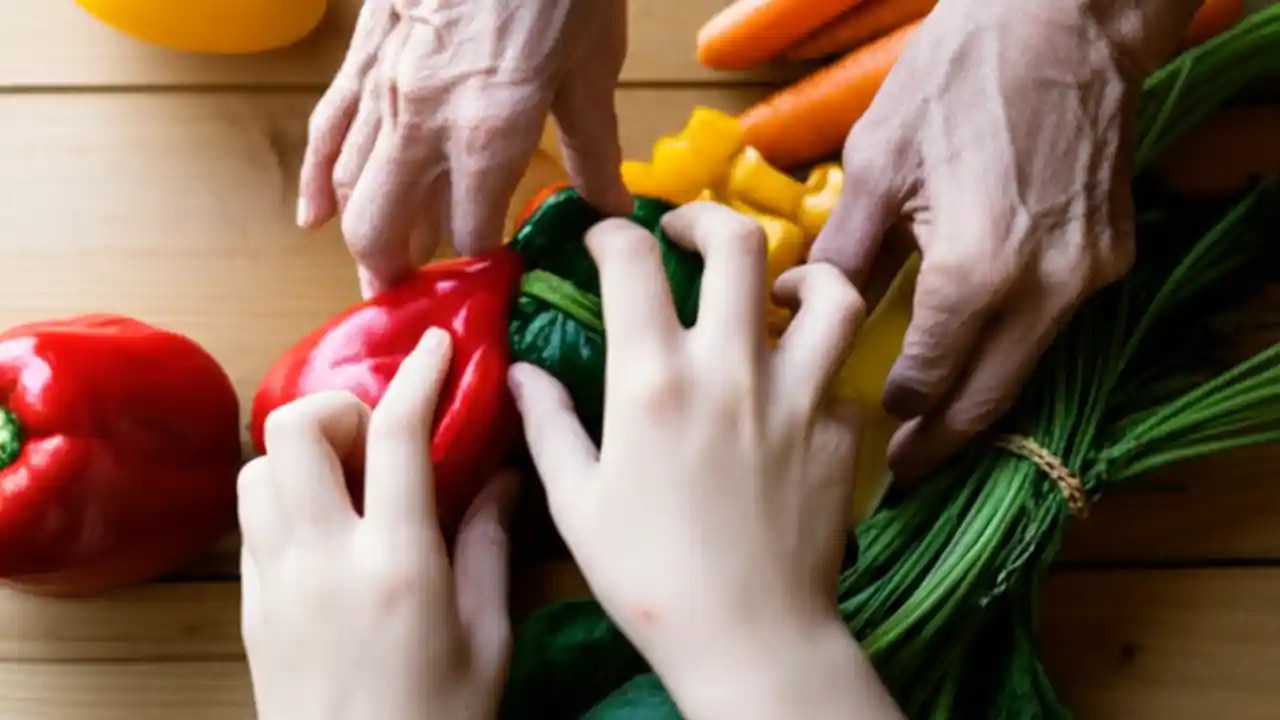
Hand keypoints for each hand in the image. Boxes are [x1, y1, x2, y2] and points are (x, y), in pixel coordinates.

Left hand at [239, 329, 518, 719]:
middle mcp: (324, 557)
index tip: (437, 346)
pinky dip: (283, 498)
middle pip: (292, 430)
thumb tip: (503, 479)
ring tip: (349, 479)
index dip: (419, 374)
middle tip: (378, 436)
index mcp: (397, 562)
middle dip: (336, 407)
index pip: (397, 434)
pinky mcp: (252, 608)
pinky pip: (252, 522)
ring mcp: (276, 581)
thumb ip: (488, 549)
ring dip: (300, 455)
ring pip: (257, 470)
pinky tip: (325, 526)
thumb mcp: (487, 640)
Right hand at [300, 0, 631, 297]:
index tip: (500, 285)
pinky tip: (312, 216)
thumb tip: (609, 208)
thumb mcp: (590, 67)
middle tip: (418, 307)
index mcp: (489, 135)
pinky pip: (329, 130)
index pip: (471, 234)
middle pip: (389, 229)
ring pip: (354, 188)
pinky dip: (319, 177)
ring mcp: (384, 90)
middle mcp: (423, 124)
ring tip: (382, 277)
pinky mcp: (363, 58)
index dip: (484, 267)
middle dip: (401, 276)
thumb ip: (594, 147)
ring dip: (364, 238)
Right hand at [509, 203, 901, 718]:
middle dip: (706, 217)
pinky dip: (816, 367)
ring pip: (828, 292)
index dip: (612, 232)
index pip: (633, 262)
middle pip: (738, 242)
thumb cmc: (648, 576)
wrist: (749, 637)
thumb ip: (547, 424)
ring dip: (800, 274)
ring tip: (776, 289)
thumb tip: (519, 370)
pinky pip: (838, 373)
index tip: (603, 239)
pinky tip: (792, 394)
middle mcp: (731, 367)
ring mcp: (799, 393)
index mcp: (654, 378)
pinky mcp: (841, 428)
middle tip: (687, 233)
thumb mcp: (575, 502)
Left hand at [809, 0, 1201, 478]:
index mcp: (975, 272)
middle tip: (904, 469)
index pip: (927, 380)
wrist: (1065, 21)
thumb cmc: (959, 80)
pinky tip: (978, 352)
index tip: (869, 424)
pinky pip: (1054, 326)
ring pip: (1027, 371)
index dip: (894, 410)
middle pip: (988, 401)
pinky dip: (1013, 350)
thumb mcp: (878, 164)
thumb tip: (801, 307)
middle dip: (943, 443)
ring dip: (980, 403)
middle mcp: (1043, 290)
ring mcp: (1087, 276)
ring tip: (935, 426)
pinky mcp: (1110, 256)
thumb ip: (845, 253)